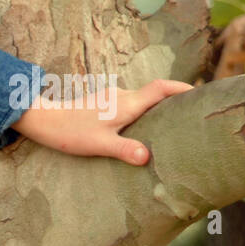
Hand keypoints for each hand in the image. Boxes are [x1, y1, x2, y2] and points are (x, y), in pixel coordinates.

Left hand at [11, 78, 193, 165]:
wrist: (43, 121)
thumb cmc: (70, 132)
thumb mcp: (99, 144)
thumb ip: (124, 149)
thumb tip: (147, 157)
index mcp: (126, 103)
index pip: (161, 88)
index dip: (182, 88)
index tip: (201, 93)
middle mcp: (122, 96)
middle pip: (156, 92)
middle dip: (176, 100)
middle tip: (193, 113)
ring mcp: (112, 98)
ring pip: (142, 99)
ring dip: (158, 107)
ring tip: (172, 124)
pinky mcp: (103, 104)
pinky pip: (131, 104)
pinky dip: (143, 112)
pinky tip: (143, 129)